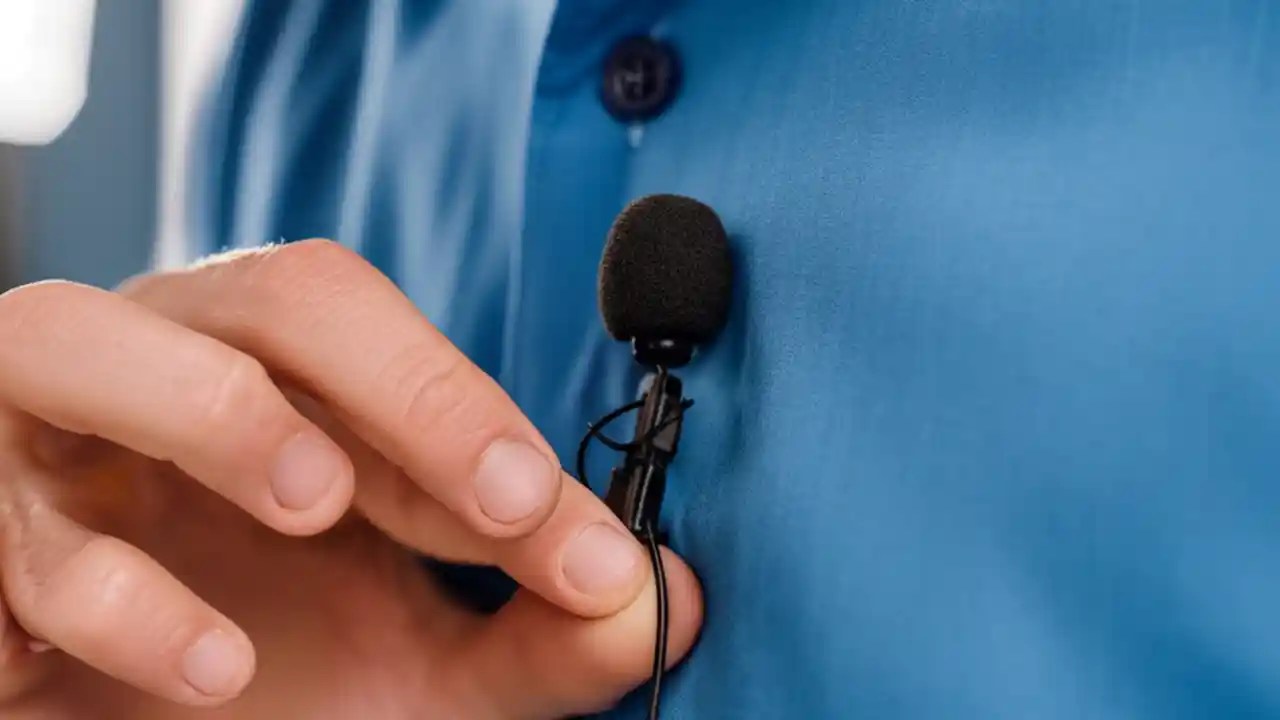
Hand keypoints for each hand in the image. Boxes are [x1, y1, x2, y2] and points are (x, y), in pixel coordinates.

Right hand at [0, 240, 701, 718]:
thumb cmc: (276, 670)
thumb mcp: (420, 669)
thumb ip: (532, 636)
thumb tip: (661, 594)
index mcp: (284, 377)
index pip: (399, 353)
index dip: (496, 433)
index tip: (587, 545)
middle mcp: (167, 363)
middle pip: (277, 294)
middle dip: (404, 387)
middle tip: (499, 501)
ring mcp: (43, 430)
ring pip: (76, 336)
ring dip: (217, 412)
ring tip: (312, 502)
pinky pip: (10, 527)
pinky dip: (110, 592)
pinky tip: (213, 665)